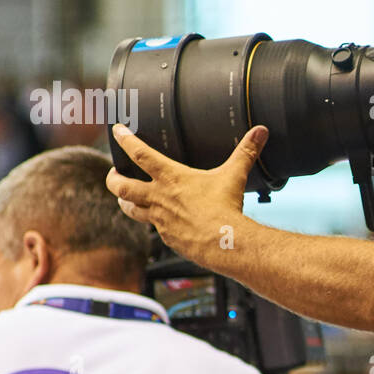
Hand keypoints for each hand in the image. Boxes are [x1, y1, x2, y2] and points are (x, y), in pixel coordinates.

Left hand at [105, 123, 267, 264]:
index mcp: (171, 178)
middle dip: (113, 178)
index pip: (140, 154)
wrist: (223, 241)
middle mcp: (159, 197)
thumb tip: (260, 132)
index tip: (117, 132)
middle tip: (113, 174)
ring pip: (129, 209)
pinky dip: (153, 223)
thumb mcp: (234, 175)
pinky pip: (154, 229)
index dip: (125, 140)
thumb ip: (245, 152)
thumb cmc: (225, 208)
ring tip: (125, 198)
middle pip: (121, 186)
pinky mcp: (167, 237)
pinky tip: (160, 223)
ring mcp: (160, 219)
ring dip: (125, 202)